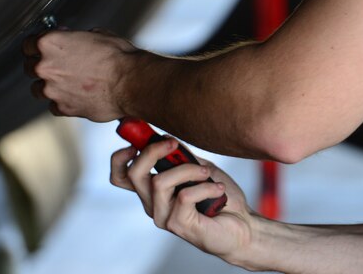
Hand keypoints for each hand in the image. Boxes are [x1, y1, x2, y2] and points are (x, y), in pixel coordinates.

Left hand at [22, 28, 139, 120]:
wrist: (131, 82)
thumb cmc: (119, 58)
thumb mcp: (99, 35)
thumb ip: (78, 39)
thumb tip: (77, 42)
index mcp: (50, 44)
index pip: (28, 43)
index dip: (38, 45)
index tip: (46, 47)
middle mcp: (45, 66)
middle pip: (29, 67)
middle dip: (43, 65)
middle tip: (59, 65)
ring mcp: (52, 90)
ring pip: (38, 88)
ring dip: (49, 85)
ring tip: (68, 83)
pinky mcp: (62, 108)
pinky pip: (54, 105)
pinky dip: (63, 101)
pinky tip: (77, 95)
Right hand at [111, 138, 254, 262]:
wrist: (242, 222)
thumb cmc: (219, 196)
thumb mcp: (200, 168)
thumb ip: (182, 157)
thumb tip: (165, 137)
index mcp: (154, 190)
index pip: (121, 176)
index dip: (120, 157)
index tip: (136, 142)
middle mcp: (153, 204)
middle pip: (133, 174)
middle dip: (152, 151)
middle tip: (174, 144)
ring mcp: (163, 216)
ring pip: (160, 181)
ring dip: (189, 170)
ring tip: (208, 174)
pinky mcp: (178, 224)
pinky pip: (184, 195)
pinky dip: (205, 186)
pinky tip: (218, 190)